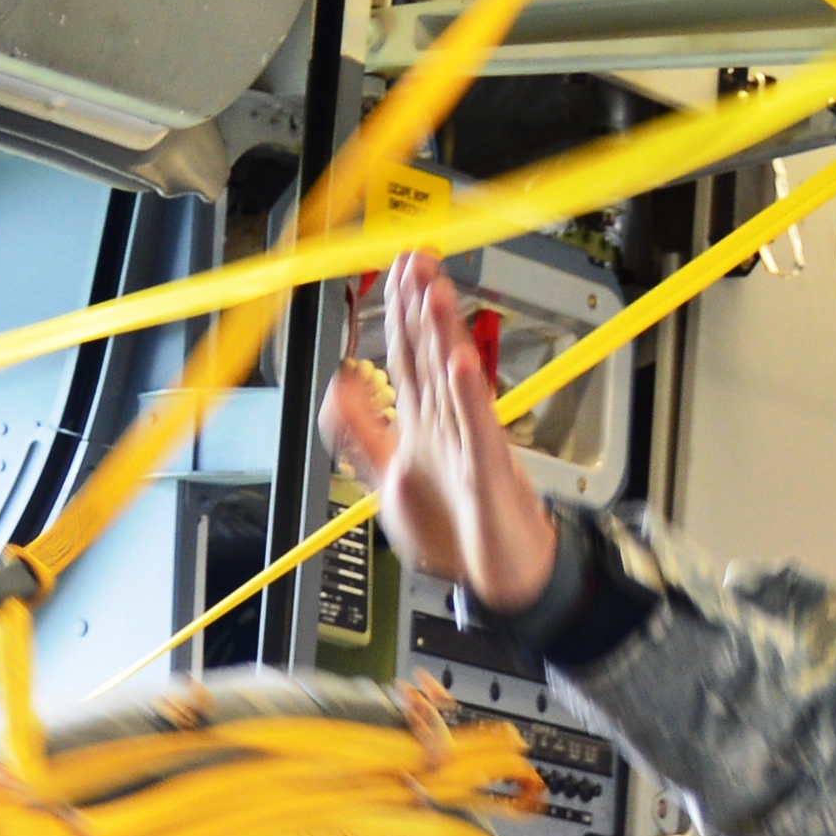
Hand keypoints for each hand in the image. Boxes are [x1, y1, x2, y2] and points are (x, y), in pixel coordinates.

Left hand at [323, 252, 560, 609]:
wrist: (500, 576)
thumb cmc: (454, 531)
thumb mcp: (389, 479)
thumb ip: (361, 434)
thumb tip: (336, 387)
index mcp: (421, 425)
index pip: (407, 358)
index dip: (400, 316)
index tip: (396, 272)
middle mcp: (444, 425)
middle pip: (429, 356)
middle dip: (420, 308)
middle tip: (416, 259)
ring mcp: (468, 443)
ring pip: (451, 380)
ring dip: (443, 336)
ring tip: (435, 292)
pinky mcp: (486, 471)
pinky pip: (477, 428)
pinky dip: (470, 397)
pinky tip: (463, 365)